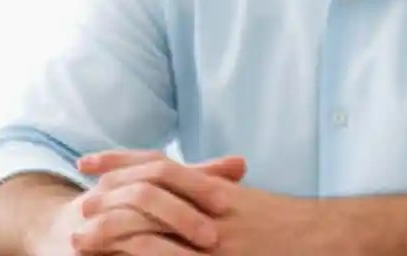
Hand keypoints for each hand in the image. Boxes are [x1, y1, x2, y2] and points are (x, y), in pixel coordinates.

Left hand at [82, 154, 315, 255]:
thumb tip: (181, 184)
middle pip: (145, 190)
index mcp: (213, 187)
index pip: (156, 164)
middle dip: (108, 197)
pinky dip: (145, 255)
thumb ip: (212, 191)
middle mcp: (208, 206)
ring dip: (112, 231)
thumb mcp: (245, 201)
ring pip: (151, 226)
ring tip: (82, 240)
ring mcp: (213, 238)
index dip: (118, 160)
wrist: (327, 239)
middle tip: (79, 206)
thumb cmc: (286, 223)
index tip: (87, 161)